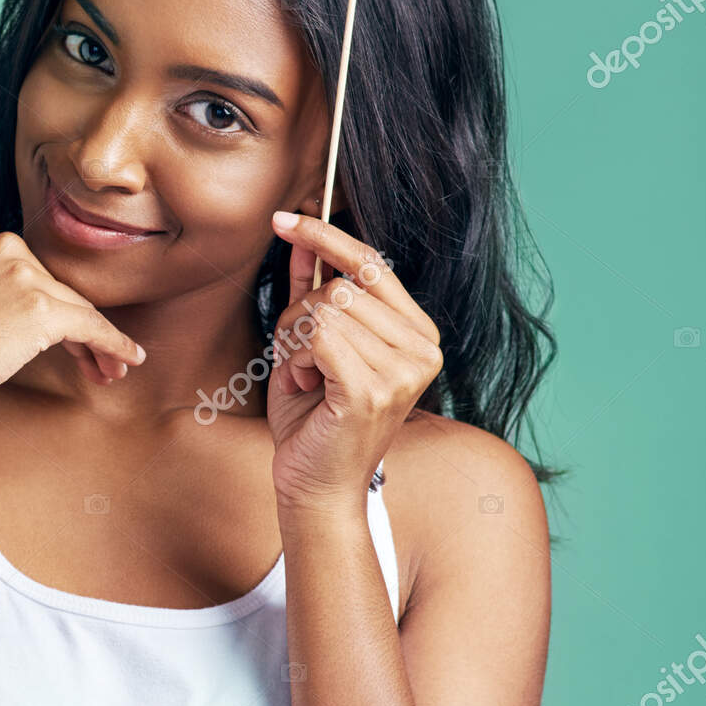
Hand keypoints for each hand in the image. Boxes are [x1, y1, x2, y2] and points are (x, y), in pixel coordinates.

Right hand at [0, 223, 144, 421]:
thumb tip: (34, 320)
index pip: (34, 274)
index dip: (56, 310)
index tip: (68, 340)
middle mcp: (3, 244)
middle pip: (59, 290)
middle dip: (79, 330)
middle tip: (98, 364)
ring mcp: (22, 272)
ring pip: (78, 310)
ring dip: (98, 343)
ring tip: (109, 371)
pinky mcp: (41, 306)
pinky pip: (92, 326)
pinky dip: (113, 345)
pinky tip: (127, 360)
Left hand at [266, 211, 441, 512]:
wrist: (316, 487)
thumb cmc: (314, 420)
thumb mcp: (310, 345)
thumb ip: (311, 291)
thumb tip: (299, 237)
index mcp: (418, 334)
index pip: (371, 264)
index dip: (325, 236)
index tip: (283, 218)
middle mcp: (423, 349)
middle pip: (339, 285)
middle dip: (300, 318)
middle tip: (302, 362)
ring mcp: (404, 370)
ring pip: (325, 309)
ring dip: (296, 344)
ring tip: (308, 381)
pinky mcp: (375, 389)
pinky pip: (319, 336)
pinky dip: (296, 360)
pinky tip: (306, 388)